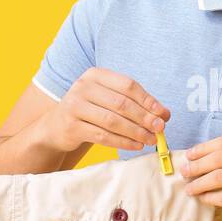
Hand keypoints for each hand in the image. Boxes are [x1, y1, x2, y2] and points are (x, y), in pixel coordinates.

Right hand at [40, 67, 169, 151]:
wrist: (57, 126)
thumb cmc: (90, 111)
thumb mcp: (108, 100)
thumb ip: (134, 103)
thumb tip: (164, 114)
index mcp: (95, 75)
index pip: (127, 85)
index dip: (148, 100)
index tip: (163, 113)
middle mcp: (83, 87)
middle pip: (121, 103)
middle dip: (144, 117)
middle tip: (160, 128)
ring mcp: (75, 106)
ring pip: (112, 121)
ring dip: (135, 132)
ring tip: (150, 139)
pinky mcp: (72, 126)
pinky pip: (102, 136)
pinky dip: (122, 142)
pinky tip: (136, 145)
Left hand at [180, 135, 221, 220]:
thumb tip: (199, 155)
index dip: (203, 148)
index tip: (189, 156)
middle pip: (220, 157)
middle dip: (197, 165)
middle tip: (184, 172)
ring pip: (219, 177)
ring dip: (199, 182)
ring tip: (189, 188)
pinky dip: (209, 197)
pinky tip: (202, 198)